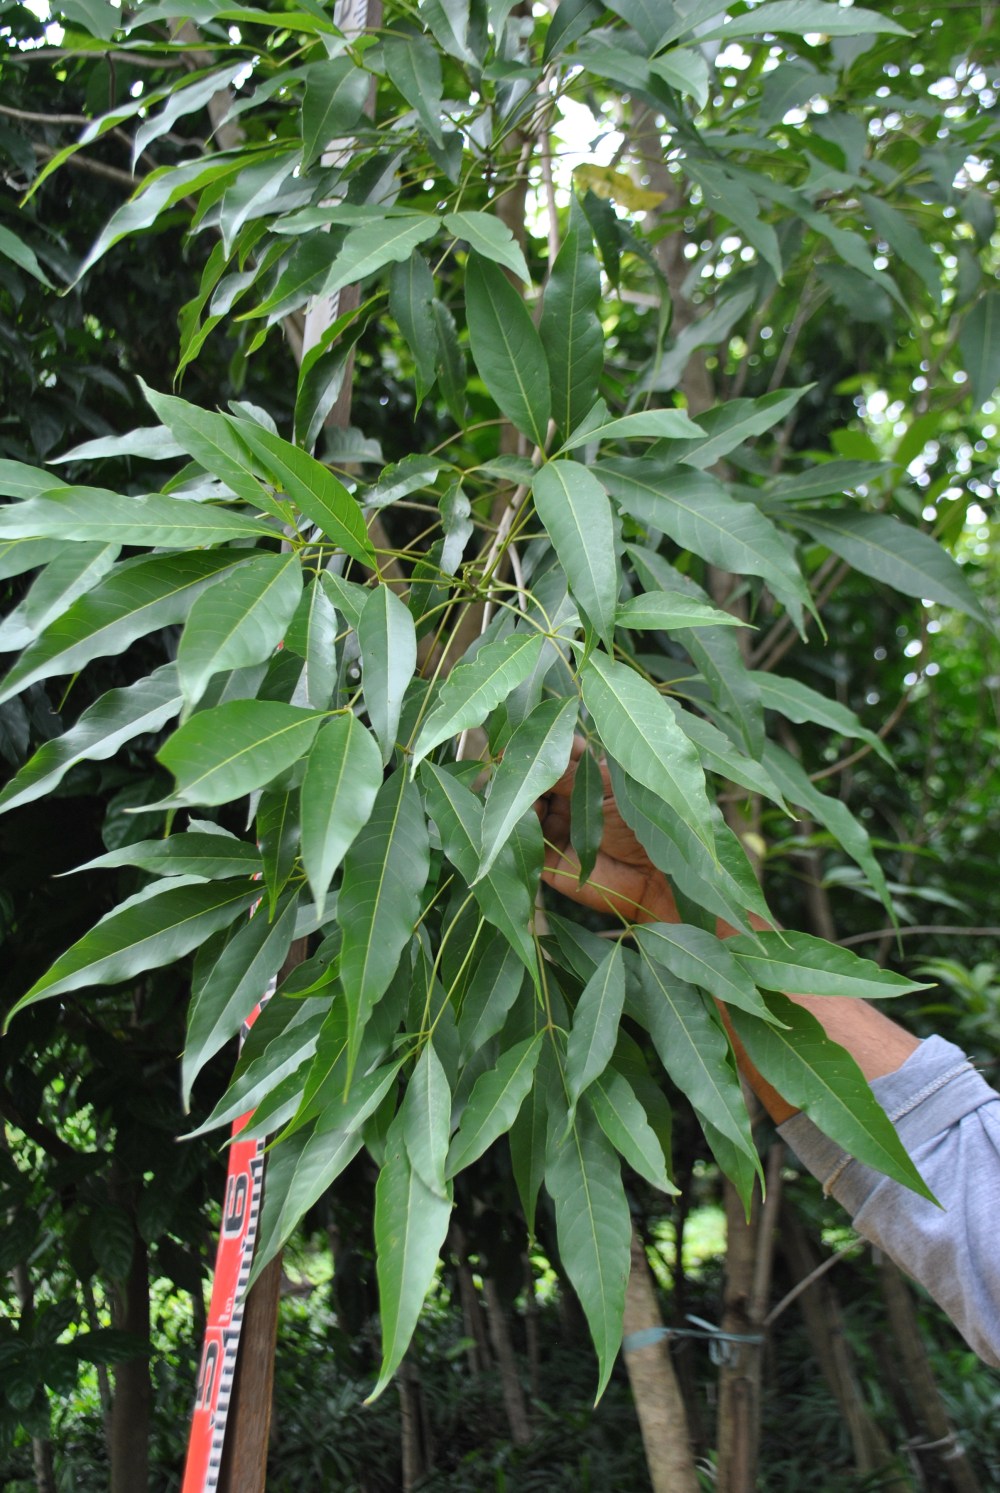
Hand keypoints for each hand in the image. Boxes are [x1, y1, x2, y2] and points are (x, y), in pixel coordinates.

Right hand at [537, 738, 679, 924]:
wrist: (653, 877)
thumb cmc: (639, 825)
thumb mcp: (606, 790)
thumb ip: (567, 773)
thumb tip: (531, 749)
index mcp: (585, 777)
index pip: (558, 751)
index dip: (544, 742)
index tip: (532, 735)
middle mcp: (566, 799)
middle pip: (534, 777)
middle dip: (526, 769)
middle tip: (520, 763)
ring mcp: (554, 826)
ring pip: (524, 804)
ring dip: (521, 796)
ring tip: (531, 792)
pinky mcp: (545, 855)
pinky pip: (523, 837)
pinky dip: (518, 823)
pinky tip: (528, 814)